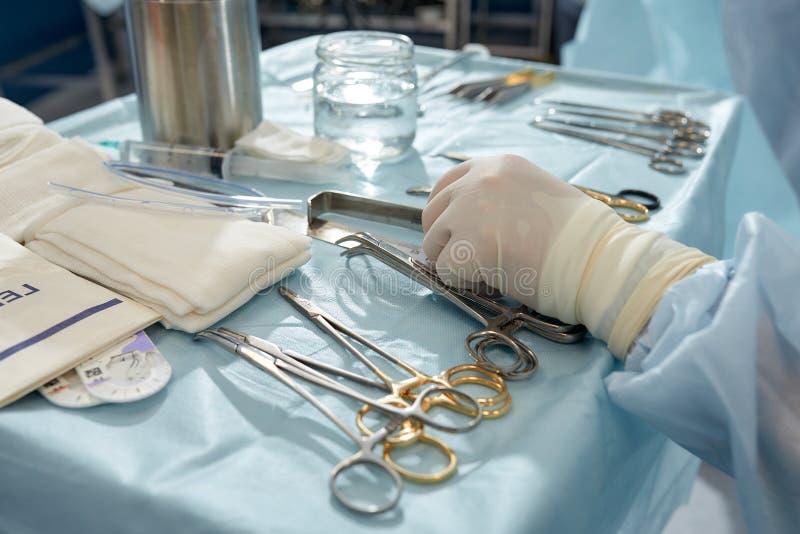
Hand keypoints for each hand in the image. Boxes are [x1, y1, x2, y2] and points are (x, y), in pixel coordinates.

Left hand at [422, 154, 590, 308]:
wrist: (598, 260)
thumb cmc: (577, 237)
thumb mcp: (536, 195)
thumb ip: (499, 198)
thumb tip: (467, 222)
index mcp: (498, 165)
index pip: (448, 182)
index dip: (447, 212)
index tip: (456, 232)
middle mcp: (478, 181)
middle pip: (433, 213)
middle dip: (446, 240)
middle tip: (474, 259)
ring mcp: (469, 211)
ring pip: (434, 244)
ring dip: (455, 262)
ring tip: (491, 270)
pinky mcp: (467, 246)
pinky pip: (445, 272)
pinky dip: (463, 283)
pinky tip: (493, 281)